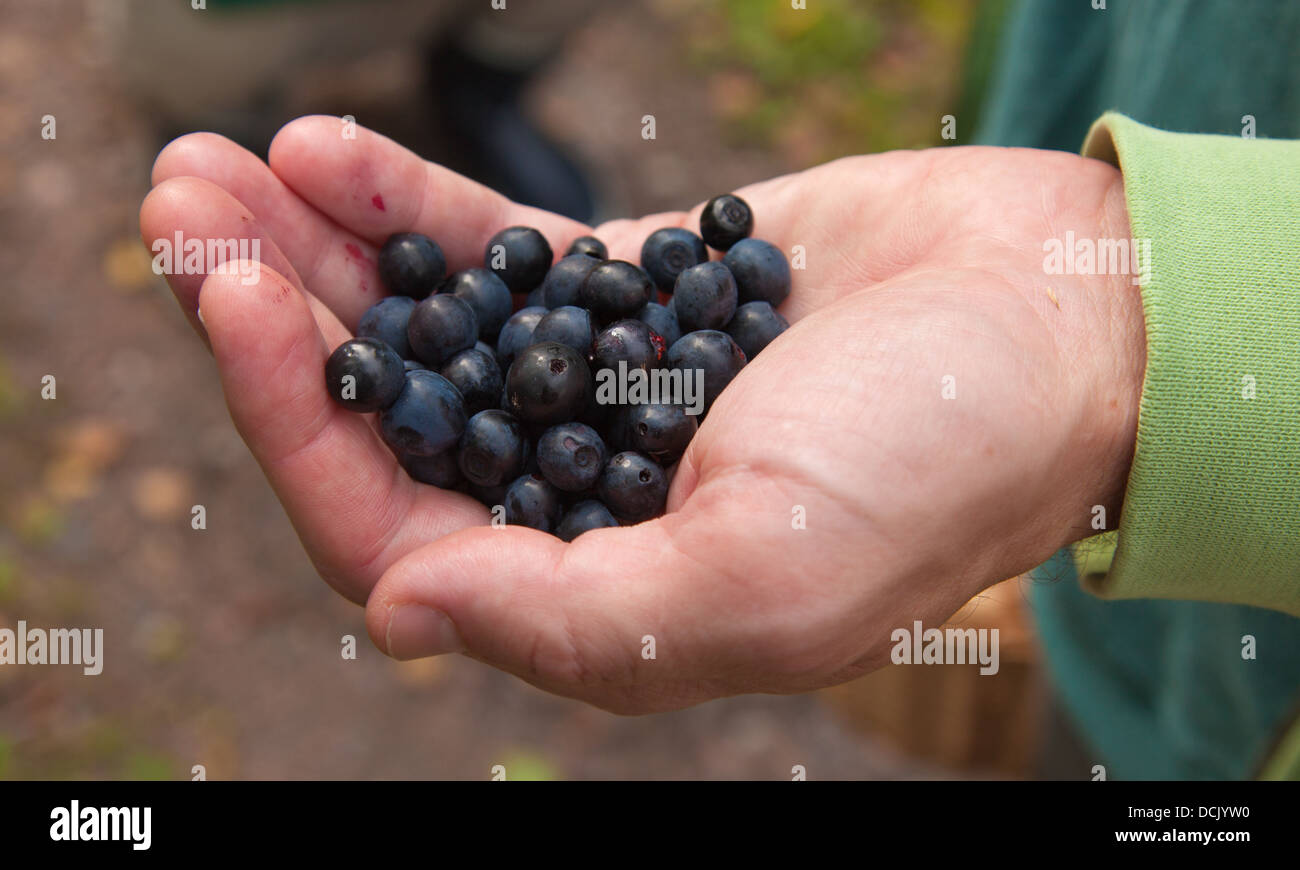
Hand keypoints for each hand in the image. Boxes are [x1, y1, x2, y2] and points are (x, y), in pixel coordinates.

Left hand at [140, 117, 1144, 712]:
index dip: (295, 425)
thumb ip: (584, 619)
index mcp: (597, 593)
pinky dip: (409, 206)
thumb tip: (396, 610)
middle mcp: (577, 498)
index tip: (235, 300)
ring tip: (211, 168)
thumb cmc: (939, 460)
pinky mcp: (627, 295)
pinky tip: (326, 149)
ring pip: (415, 332)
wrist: (1058, 316)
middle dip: (265, 321)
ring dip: (307, 255)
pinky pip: (493, 255)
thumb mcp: (770, 574)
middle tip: (176, 210)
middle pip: (376, 422)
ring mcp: (595, 390)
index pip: (392, 530)